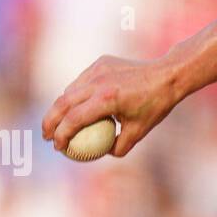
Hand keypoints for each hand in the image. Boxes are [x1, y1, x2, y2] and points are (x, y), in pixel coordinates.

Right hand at [43, 54, 184, 157]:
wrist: (169, 75)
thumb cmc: (155, 105)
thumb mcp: (139, 132)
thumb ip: (118, 147)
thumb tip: (100, 154)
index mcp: (107, 99)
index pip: (73, 120)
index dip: (61, 136)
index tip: (58, 148)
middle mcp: (99, 82)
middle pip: (62, 103)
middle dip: (49, 123)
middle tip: (47, 137)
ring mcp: (98, 70)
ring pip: (70, 90)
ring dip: (60, 108)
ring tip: (58, 124)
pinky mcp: (101, 63)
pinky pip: (81, 81)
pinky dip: (75, 94)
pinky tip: (75, 107)